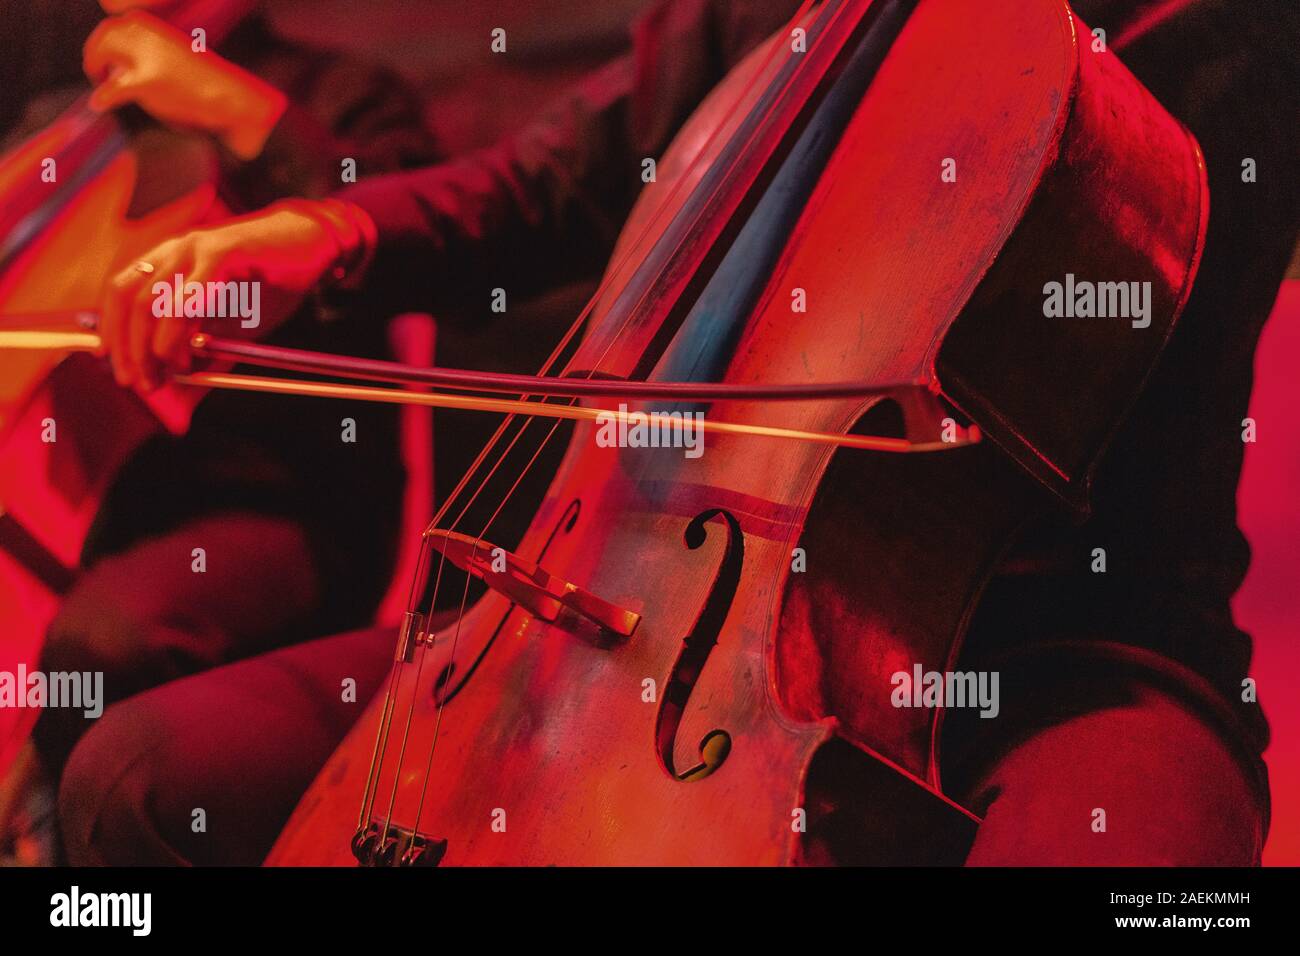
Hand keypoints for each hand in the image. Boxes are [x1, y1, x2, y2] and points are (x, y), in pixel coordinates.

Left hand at [83, 9, 286, 158]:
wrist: (234, 101)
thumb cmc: (208, 87)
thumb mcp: (178, 59)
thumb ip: (151, 54)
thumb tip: (120, 64)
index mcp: (160, 29)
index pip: (121, 24)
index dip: (107, 39)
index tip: (107, 57)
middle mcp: (152, 36)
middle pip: (108, 33)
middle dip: (95, 50)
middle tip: (95, 70)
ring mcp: (150, 57)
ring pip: (106, 50)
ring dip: (95, 64)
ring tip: (99, 82)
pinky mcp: (149, 81)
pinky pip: (115, 86)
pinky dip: (104, 96)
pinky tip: (99, 103)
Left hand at [100, 204, 344, 390]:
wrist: (313, 245)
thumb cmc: (273, 285)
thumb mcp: (233, 326)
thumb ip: (203, 353)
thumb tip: (179, 393)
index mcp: (168, 262)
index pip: (121, 296)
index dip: (115, 336)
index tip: (125, 373)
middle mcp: (174, 251)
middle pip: (130, 300)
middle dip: (131, 350)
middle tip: (146, 384)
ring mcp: (195, 249)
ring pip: (153, 299)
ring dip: (154, 345)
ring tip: (173, 370)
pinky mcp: (223, 252)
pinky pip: (191, 294)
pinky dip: (182, 327)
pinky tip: (190, 350)